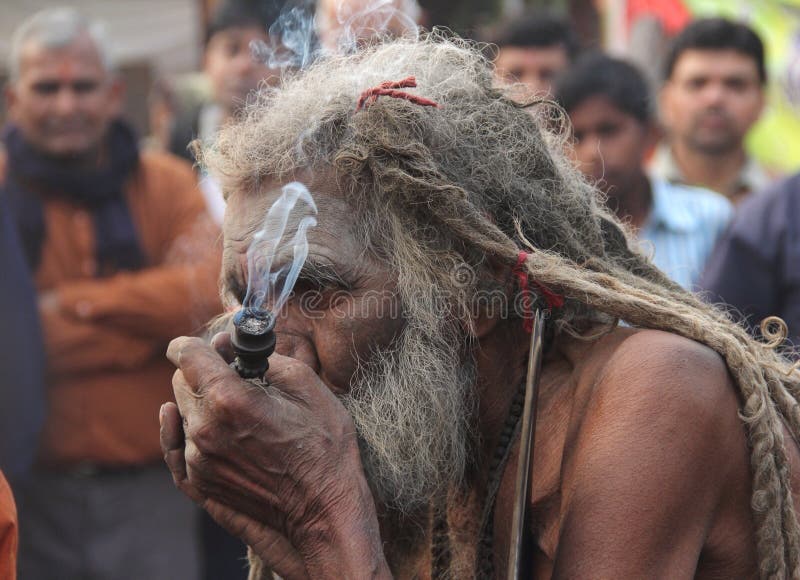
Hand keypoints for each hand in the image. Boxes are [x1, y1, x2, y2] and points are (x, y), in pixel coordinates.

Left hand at [161, 333, 388, 577]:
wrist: (324, 510)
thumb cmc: (324, 447)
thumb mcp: (307, 386)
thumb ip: (266, 358)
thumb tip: (236, 348)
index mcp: (229, 399)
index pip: (186, 354)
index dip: (194, 342)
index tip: (207, 344)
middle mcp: (204, 429)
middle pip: (180, 382)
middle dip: (202, 371)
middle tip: (233, 373)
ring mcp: (198, 460)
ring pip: (182, 413)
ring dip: (203, 403)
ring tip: (239, 409)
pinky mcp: (200, 482)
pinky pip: (180, 445)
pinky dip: (190, 429)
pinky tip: (208, 426)